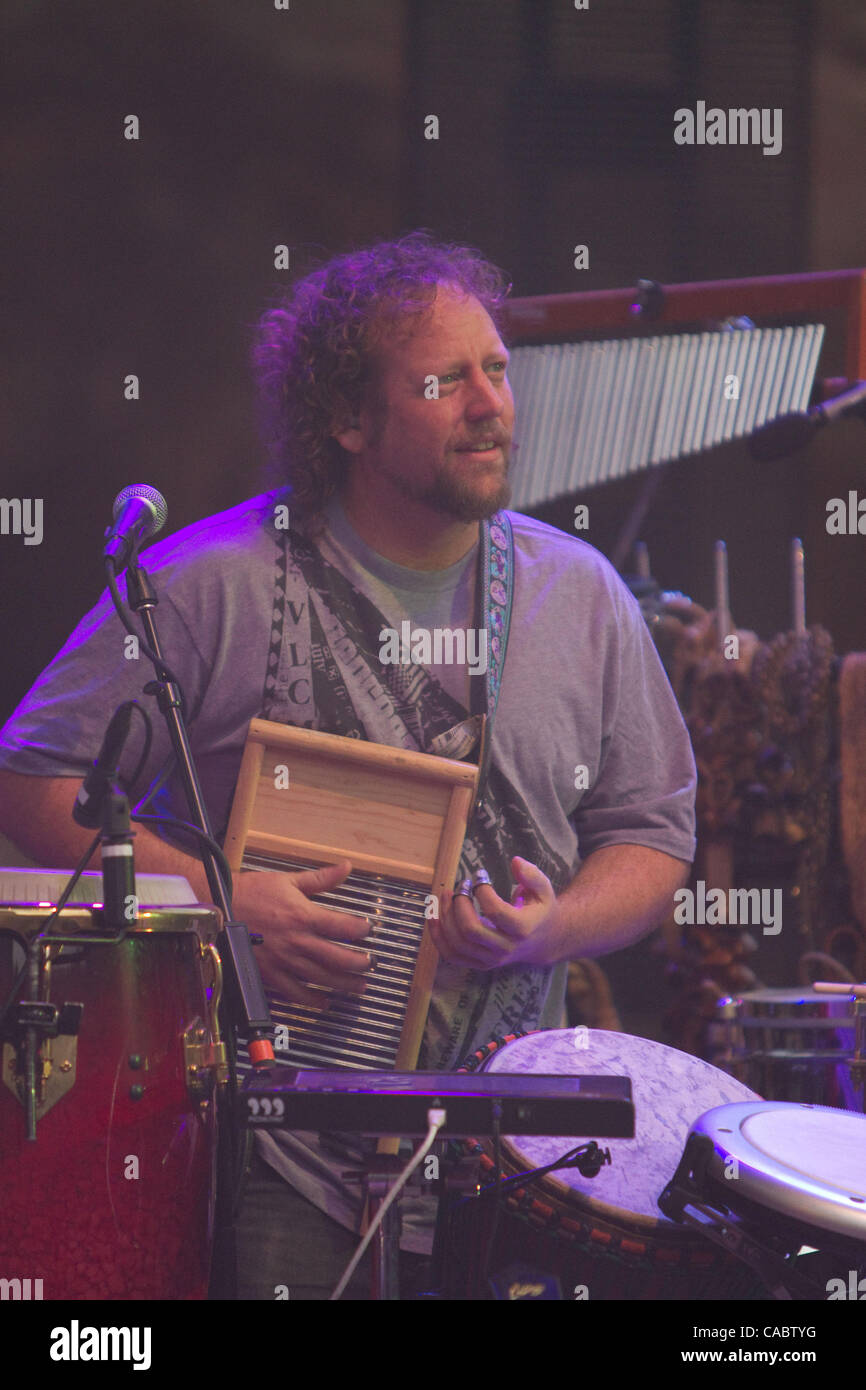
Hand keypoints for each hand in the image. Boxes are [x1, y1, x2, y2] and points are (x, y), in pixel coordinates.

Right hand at [231, 859, 373, 1006]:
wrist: (219, 906)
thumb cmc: (252, 892)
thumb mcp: (289, 880)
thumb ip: (321, 878)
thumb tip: (346, 867)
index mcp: (303, 916)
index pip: (342, 927)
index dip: (361, 930)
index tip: (369, 930)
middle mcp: (296, 941)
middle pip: (336, 958)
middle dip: (358, 964)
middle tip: (370, 965)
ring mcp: (283, 960)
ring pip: (320, 978)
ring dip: (342, 984)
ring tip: (358, 987)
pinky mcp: (270, 974)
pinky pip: (294, 992)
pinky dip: (311, 1000)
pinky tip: (323, 1002)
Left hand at [428, 856, 559, 969]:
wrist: (543, 940)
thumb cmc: (539, 909)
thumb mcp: (543, 889)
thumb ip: (531, 875)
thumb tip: (515, 862)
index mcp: (522, 928)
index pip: (496, 911)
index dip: (482, 891)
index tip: (479, 875)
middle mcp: (506, 947)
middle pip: (471, 930)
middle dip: (459, 903)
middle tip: (461, 886)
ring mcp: (491, 959)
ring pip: (458, 943)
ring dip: (445, 917)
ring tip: (445, 895)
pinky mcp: (480, 964)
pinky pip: (452, 955)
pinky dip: (438, 937)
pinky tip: (433, 917)